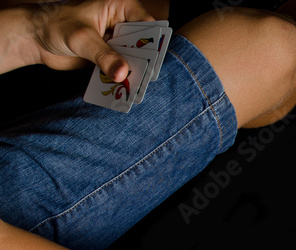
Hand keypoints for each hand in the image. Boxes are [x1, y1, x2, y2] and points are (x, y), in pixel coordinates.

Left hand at [29, 0, 151, 80]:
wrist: (35, 38)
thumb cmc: (55, 25)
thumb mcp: (82, 38)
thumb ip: (103, 56)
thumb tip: (122, 73)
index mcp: (119, 7)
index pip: (146, 23)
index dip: (153, 40)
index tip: (153, 58)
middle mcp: (121, 23)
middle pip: (143, 42)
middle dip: (144, 59)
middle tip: (145, 75)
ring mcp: (116, 40)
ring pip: (134, 57)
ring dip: (134, 71)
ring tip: (135, 85)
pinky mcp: (109, 56)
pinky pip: (122, 68)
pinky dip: (122, 77)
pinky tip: (123, 88)